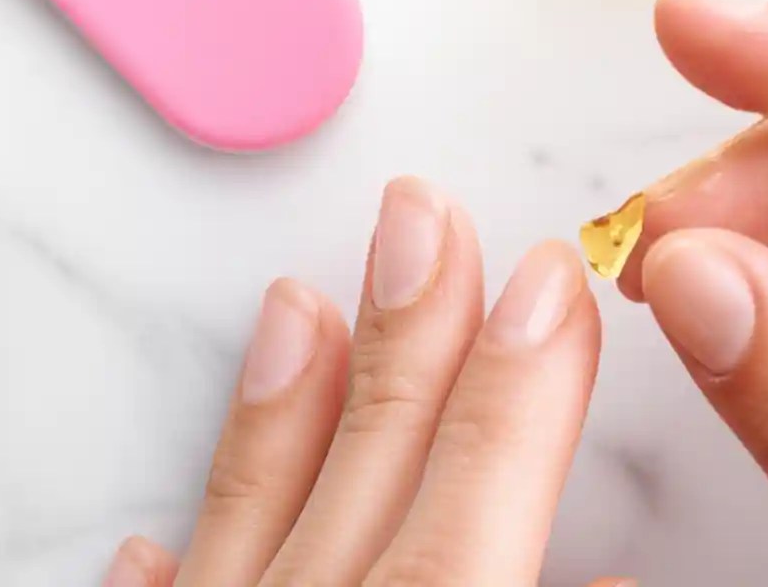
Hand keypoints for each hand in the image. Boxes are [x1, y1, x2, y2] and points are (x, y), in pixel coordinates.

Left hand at [99, 178, 624, 586]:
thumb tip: (618, 578)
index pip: (480, 486)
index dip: (521, 381)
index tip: (549, 283)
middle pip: (371, 460)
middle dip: (411, 332)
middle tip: (424, 217)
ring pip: (251, 513)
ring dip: (282, 406)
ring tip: (293, 303)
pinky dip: (170, 579)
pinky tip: (149, 540)